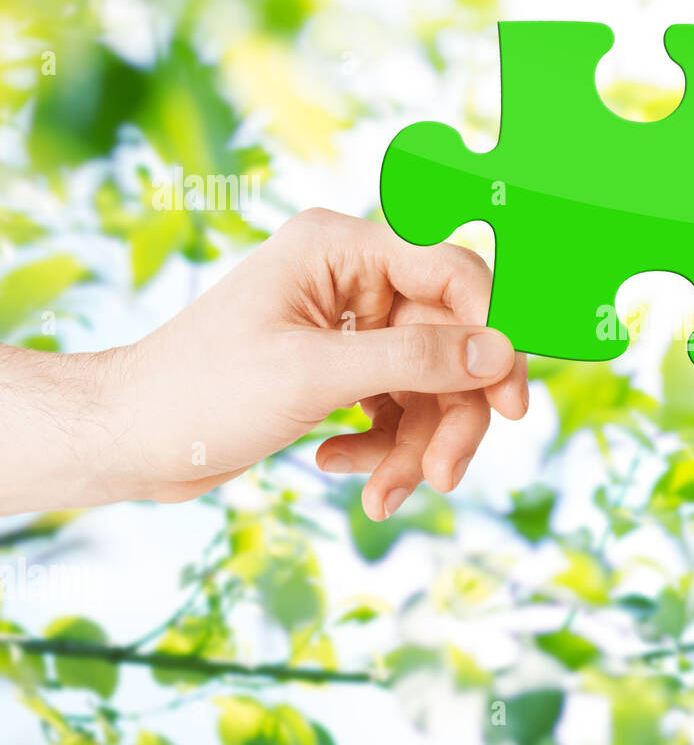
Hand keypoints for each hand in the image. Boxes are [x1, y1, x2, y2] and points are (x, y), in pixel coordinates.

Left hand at [67, 209, 525, 519]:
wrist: (131, 439)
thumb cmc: (201, 391)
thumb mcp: (315, 375)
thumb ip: (415, 359)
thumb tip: (500, 352)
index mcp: (342, 249)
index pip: (453, 276)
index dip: (492, 335)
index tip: (512, 402)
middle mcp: (355, 280)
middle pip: (448, 345)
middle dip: (448, 417)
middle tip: (443, 476)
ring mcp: (350, 328)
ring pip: (429, 386)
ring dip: (414, 446)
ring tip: (382, 495)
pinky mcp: (343, 371)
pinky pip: (397, 408)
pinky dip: (382, 447)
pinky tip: (338, 464)